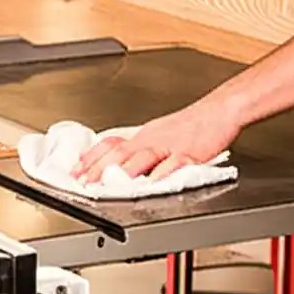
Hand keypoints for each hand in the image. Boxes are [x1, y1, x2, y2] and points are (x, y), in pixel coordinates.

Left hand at [72, 99, 242, 183]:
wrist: (220, 110)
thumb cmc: (191, 124)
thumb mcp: (157, 131)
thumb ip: (138, 148)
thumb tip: (116, 162)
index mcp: (143, 135)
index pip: (109, 145)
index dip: (90, 158)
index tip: (74, 171)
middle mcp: (152, 138)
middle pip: (120, 152)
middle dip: (100, 168)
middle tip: (85, 182)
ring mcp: (170, 145)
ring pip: (143, 156)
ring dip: (125, 171)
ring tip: (112, 184)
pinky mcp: (190, 152)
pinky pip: (175, 163)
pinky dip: (163, 174)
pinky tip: (154, 183)